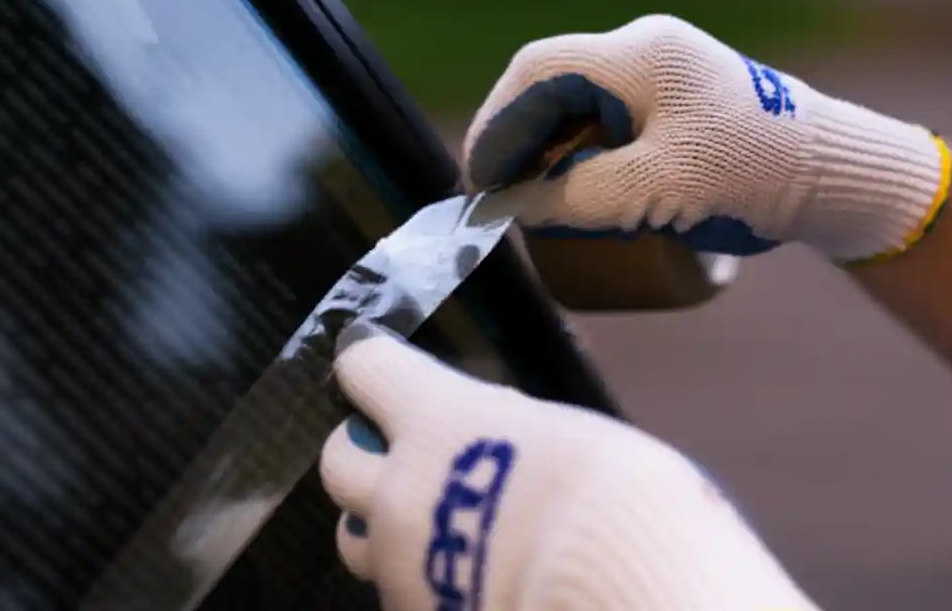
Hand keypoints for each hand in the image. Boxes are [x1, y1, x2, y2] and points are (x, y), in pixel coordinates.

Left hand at [319, 323, 820, 610]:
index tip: (376, 363)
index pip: (368, 369)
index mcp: (439, 420)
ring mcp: (397, 561)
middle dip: (361, 452)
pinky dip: (423, 582)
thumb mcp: (570, 437)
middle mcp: (400, 487)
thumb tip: (520, 449)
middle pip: (338, 458)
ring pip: (353, 537)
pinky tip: (464, 581)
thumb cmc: (612, 498)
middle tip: (401, 458)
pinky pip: (397, 592)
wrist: (607, 590)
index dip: (370, 365)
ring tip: (428, 531)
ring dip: (379, 526)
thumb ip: (517, 437)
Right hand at [463, 14, 950, 261]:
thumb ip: (575, 196)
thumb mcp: (657, 191)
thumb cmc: (752, 177)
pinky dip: (581, 152)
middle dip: (518, 141)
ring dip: (548, 151)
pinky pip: (609, 120)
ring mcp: (664, 77)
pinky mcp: (678, 104)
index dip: (496, 124)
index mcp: (638, 56)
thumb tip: (509, 204)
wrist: (832, 177)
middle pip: (553, 87)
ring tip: (530, 202)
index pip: (536, 72)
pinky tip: (573, 190)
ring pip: (578, 106)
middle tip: (497, 197)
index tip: (479, 180)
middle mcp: (646, 54)